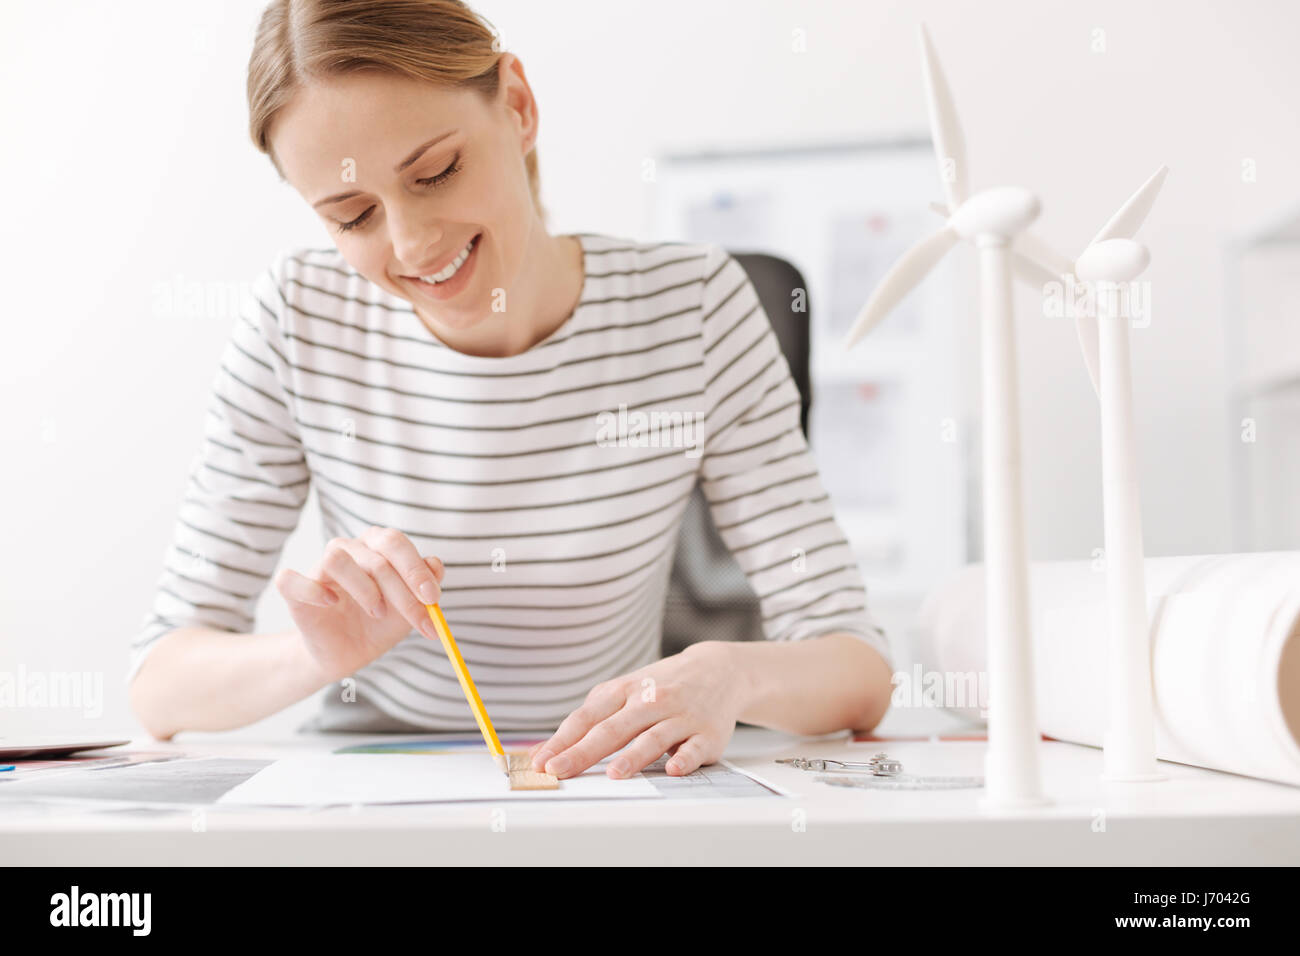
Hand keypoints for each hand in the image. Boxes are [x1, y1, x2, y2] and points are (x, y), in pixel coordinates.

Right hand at [275, 526, 444, 681]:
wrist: (346, 654)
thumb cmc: (378, 625)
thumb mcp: (409, 610)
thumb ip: (425, 587)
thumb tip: (435, 564)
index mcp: (377, 547)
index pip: (396, 543)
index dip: (416, 569)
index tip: (433, 598)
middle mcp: (349, 549)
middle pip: (375, 551)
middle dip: (401, 584)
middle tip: (417, 613)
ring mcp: (319, 568)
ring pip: (337, 558)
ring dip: (364, 588)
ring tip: (378, 612)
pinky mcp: (294, 590)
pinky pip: (292, 579)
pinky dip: (313, 590)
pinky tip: (331, 603)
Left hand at [528, 641, 748, 778]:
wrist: (718, 669)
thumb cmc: (661, 687)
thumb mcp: (624, 692)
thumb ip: (590, 720)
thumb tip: (545, 751)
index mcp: (624, 692)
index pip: (587, 718)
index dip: (562, 741)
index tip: (541, 762)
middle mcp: (650, 701)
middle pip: (613, 729)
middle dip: (584, 752)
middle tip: (560, 771)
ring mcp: (680, 717)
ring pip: (653, 737)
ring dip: (634, 755)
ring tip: (614, 774)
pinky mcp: (707, 733)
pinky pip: (695, 747)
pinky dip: (684, 757)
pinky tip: (673, 768)